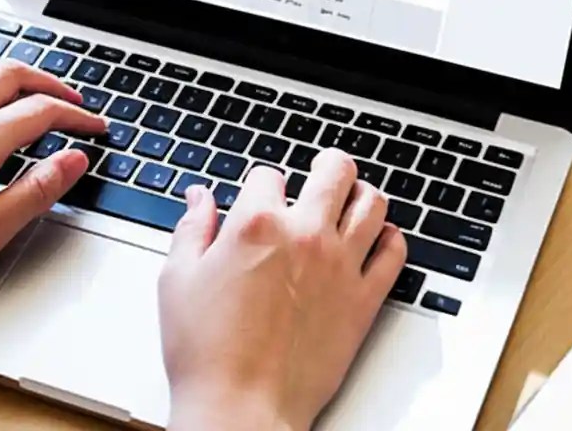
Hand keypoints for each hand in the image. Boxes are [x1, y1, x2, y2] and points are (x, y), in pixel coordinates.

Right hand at [158, 150, 406, 430]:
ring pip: (373, 204)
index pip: (268, 175)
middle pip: (335, 171)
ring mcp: (340, 266)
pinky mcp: (363, 300)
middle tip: (325, 169)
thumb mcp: (177, 281)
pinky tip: (379, 239)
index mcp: (256, 225)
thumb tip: (199, 199)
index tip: (261, 197)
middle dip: (328, 165)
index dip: (262, 183)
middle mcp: (304, 236)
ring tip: (354, 199)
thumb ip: (192, 230)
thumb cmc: (206, 353)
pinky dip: (390, 240)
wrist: (241, 407)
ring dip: (362, 195)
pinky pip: (394, 254)